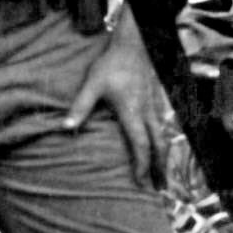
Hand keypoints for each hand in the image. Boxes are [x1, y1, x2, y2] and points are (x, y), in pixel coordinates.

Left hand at [63, 12, 169, 187]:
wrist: (134, 45)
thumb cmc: (112, 64)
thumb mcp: (92, 84)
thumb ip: (80, 107)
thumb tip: (66, 127)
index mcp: (133, 112)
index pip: (141, 145)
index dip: (142, 166)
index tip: (141, 183)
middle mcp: (148, 113)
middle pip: (160, 147)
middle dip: (160, 169)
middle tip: (160, 188)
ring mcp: (156, 108)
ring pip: (165, 139)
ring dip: (165, 159)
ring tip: (163, 175)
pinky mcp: (157, 103)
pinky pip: (165, 129)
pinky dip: (166, 145)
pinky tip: (163, 151)